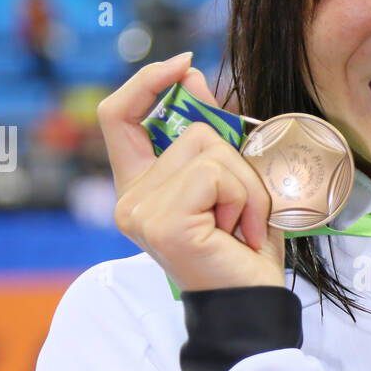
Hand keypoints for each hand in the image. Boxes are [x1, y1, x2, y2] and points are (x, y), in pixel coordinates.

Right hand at [98, 53, 286, 291]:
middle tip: (243, 211)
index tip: (183, 66)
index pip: (117, 117)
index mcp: (140, 188)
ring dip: (245, 184)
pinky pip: (214, 174)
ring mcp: (141, 212)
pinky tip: (240, 232)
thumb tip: (190, 78)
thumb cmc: (246, 250)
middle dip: (235, 160)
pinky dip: (243, 197)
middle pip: (188, 129)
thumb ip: (207, 132)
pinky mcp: (162, 222)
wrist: (254, 304)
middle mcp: (131, 201)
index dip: (146, 82)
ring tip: (244, 225)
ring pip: (207, 148)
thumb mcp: (232, 180)